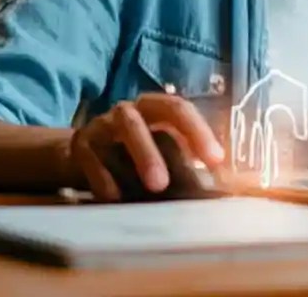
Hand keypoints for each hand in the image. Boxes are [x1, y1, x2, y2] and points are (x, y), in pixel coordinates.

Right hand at [69, 93, 225, 200]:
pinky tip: (117, 198)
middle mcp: (129, 111)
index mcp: (154, 109)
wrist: (81, 156)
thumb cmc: (134, 154)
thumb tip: (227, 184)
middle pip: (148, 116)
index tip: (217, 160)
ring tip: (156, 186)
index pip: (179, 109)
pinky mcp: (80, 146)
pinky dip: (105, 180)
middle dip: (165, 143)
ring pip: (125, 130)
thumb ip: (188, 162)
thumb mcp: (160, 151)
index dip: (199, 131)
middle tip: (175, 178)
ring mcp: (102, 126)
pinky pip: (92, 160)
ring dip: (143, 155)